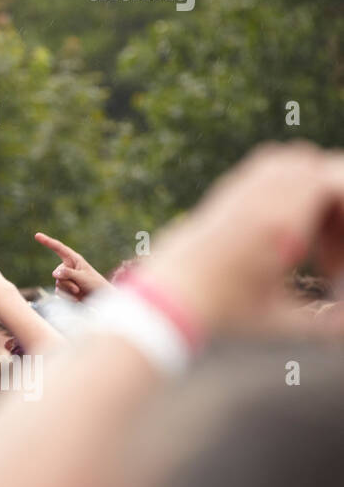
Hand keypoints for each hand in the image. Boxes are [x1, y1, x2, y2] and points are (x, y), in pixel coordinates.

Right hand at [34, 232, 108, 299]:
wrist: (99, 299)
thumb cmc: (95, 285)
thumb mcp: (83, 277)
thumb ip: (68, 273)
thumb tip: (55, 273)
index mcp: (74, 259)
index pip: (58, 248)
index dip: (47, 241)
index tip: (37, 236)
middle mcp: (68, 267)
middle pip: (57, 273)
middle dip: (67, 282)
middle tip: (78, 287)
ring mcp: (65, 278)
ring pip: (58, 283)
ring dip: (68, 290)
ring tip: (79, 291)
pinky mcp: (64, 288)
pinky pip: (58, 291)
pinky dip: (67, 296)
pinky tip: (76, 297)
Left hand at [138, 143, 343, 332]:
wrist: (160, 302)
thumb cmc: (220, 316)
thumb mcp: (281, 323)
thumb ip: (328, 324)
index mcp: (277, 222)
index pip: (332, 181)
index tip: (341, 250)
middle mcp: (255, 198)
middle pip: (315, 166)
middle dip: (336, 201)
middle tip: (332, 250)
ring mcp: (234, 194)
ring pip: (289, 162)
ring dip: (312, 191)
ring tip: (310, 242)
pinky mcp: (220, 198)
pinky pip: (262, 171)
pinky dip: (285, 190)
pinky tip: (281, 236)